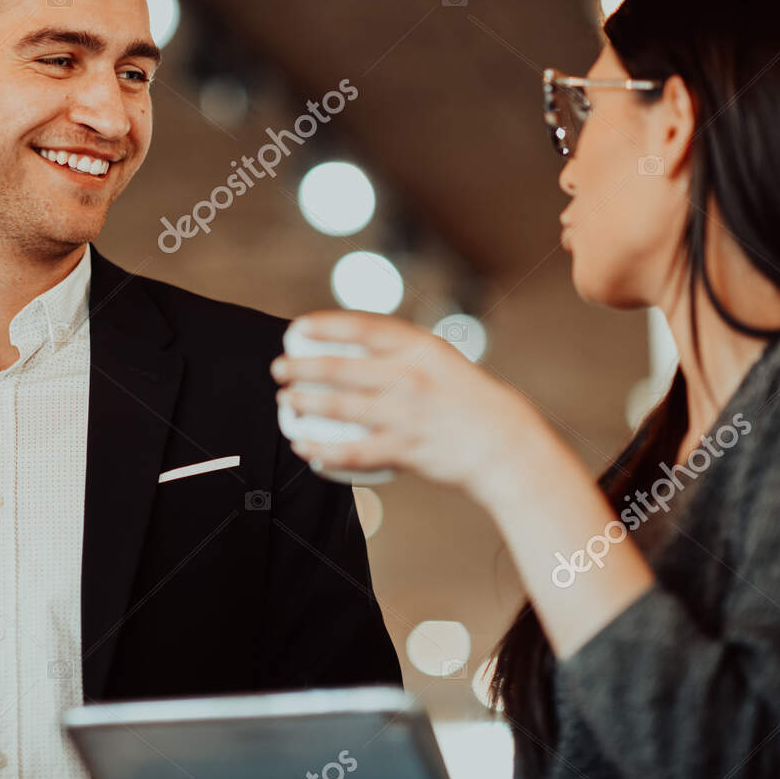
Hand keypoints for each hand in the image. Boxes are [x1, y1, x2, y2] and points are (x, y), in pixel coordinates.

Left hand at [271, 310, 546, 505]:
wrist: (501, 441)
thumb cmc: (463, 397)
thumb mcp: (436, 358)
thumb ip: (398, 350)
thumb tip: (347, 343)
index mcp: (418, 347)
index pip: (360, 327)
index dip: (323, 325)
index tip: (296, 328)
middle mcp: (409, 377)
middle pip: (340, 368)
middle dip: (300, 367)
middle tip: (278, 369)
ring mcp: (405, 415)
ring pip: (339, 408)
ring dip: (304, 404)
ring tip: (285, 403)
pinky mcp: (404, 450)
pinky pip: (352, 453)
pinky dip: (323, 451)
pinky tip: (304, 448)